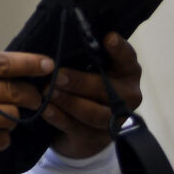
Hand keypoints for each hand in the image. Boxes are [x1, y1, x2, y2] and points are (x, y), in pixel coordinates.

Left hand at [43, 33, 143, 158]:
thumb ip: (80, 56)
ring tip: (48, 92)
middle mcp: (127, 96)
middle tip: (57, 75)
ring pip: (94, 113)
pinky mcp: (97, 138)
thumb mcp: (85, 68)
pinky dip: (60, 118)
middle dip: (80, 82)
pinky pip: (78, 128)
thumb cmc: (83, 85)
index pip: (127, 59)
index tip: (107, 37)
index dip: (119, 49)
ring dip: (69, 101)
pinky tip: (45, 110)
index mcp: (126, 72)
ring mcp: (115, 119)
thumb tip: (57, 35)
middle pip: (107, 89)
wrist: (83, 127)